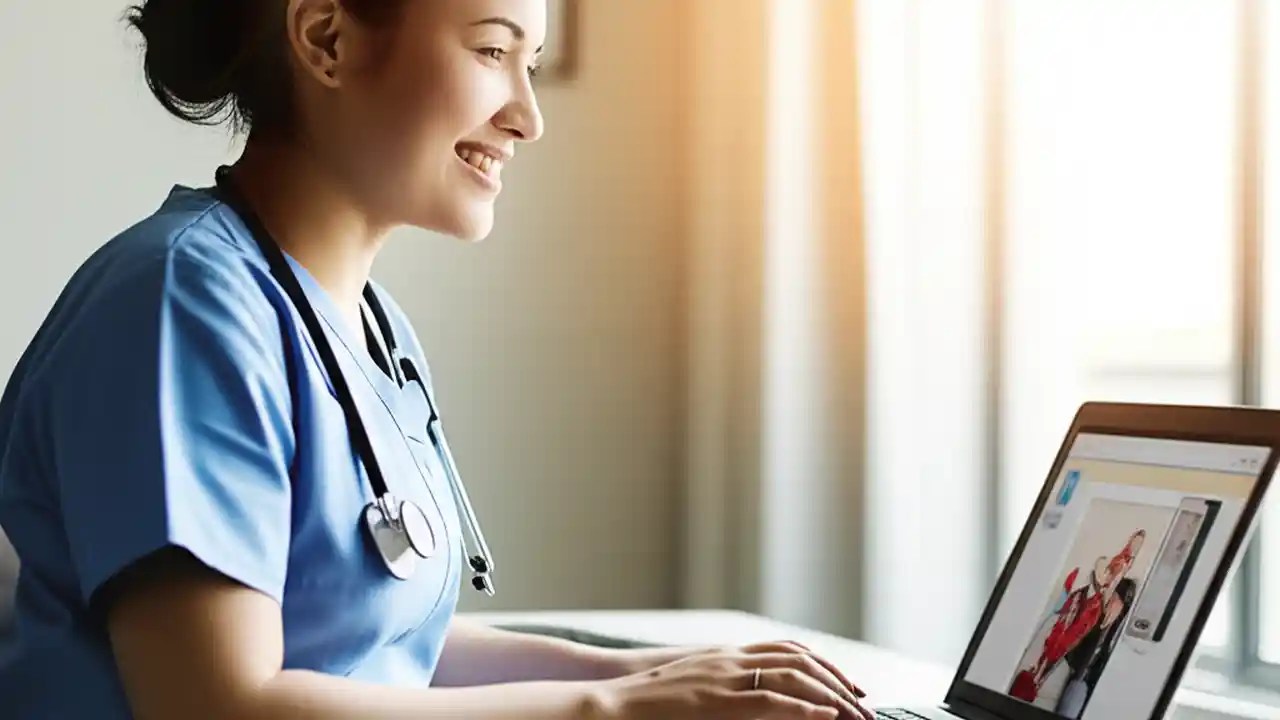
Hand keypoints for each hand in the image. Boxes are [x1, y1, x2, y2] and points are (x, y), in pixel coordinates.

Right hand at [590, 642, 874, 719]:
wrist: (611, 698)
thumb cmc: (645, 698)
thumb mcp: (690, 683)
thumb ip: (719, 683)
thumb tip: (744, 700)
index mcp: (726, 654)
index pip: (788, 649)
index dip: (824, 665)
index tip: (849, 686)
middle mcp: (731, 659)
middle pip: (800, 661)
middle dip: (838, 682)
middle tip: (864, 706)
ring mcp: (725, 677)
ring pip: (794, 677)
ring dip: (831, 696)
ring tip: (855, 715)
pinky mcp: (718, 700)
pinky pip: (770, 700)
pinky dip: (804, 707)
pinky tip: (826, 717)